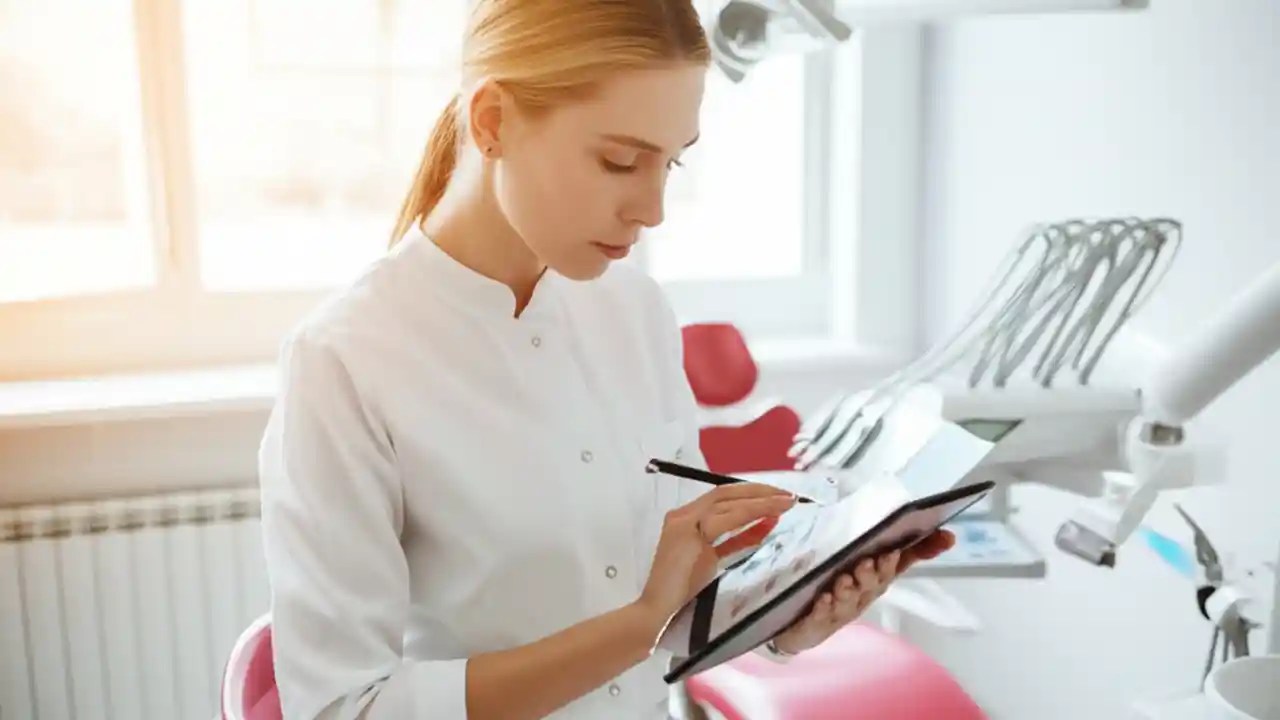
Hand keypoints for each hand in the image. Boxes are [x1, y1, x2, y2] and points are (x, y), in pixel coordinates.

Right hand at [635, 483, 796, 629]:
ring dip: (761, 499)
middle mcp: (683, 514)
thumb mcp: (715, 559)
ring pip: (728, 501)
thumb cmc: (683, 590)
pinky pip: (728, 518)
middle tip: (787, 495)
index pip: (721, 498)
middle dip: (759, 491)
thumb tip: (766, 525)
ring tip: (786, 501)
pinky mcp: (690, 533)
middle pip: (725, 493)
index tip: (776, 498)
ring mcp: (685, 522)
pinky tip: (771, 513)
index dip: (750, 494)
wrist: (658, 610)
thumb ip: (736, 541)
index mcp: (686, 518)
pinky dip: (752, 513)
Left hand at [769, 529, 955, 654]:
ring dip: (849, 589)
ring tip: (844, 579)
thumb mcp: (865, 559)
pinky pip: (823, 614)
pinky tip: (824, 598)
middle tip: (869, 561)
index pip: (901, 560)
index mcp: (877, 575)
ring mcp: (843, 607)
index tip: (934, 540)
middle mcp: (864, 593)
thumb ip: (894, 542)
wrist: (804, 623)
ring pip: (849, 599)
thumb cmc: (841, 587)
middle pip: (875, 583)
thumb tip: (934, 526)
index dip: (922, 548)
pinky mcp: (820, 619)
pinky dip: (825, 607)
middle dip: (875, 572)